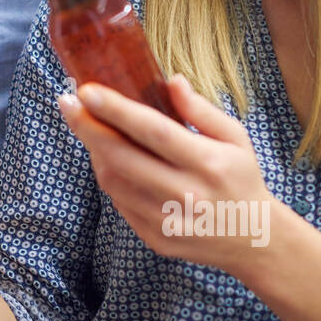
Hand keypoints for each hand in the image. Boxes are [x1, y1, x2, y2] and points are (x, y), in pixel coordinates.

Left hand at [58, 75, 280, 277]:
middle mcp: (186, 195)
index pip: (154, 132)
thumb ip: (201, 110)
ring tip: (88, 127)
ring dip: (95, 151)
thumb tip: (171, 80)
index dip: (116, 110)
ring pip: (114, 182)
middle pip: (123, 158)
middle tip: (66, 102)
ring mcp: (168, 221)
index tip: (87, 90)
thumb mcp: (235, 138)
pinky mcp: (155, 239)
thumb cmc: (241, 179)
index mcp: (209, 164)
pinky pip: (119, 202)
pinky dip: (109, 176)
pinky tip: (108, 157)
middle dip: (87, 128)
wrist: (254, 240)